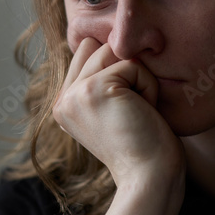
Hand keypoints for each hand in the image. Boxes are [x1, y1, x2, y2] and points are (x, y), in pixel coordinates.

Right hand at [52, 38, 184, 188]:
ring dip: (139, 78)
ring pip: (115, 52)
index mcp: (64, 104)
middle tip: (134, 112)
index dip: (118, 68)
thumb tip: (109, 37)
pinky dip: (148, 87)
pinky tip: (144, 114)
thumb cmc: (145, 145)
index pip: (88, 51)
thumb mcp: (115, 109)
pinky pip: (132, 64)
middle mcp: (63, 99)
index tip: (128, 108)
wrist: (151, 177)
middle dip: (128, 72)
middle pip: (101, 47)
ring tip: (138, 112)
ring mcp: (75, 94)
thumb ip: (103, 78)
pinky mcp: (94, 89)